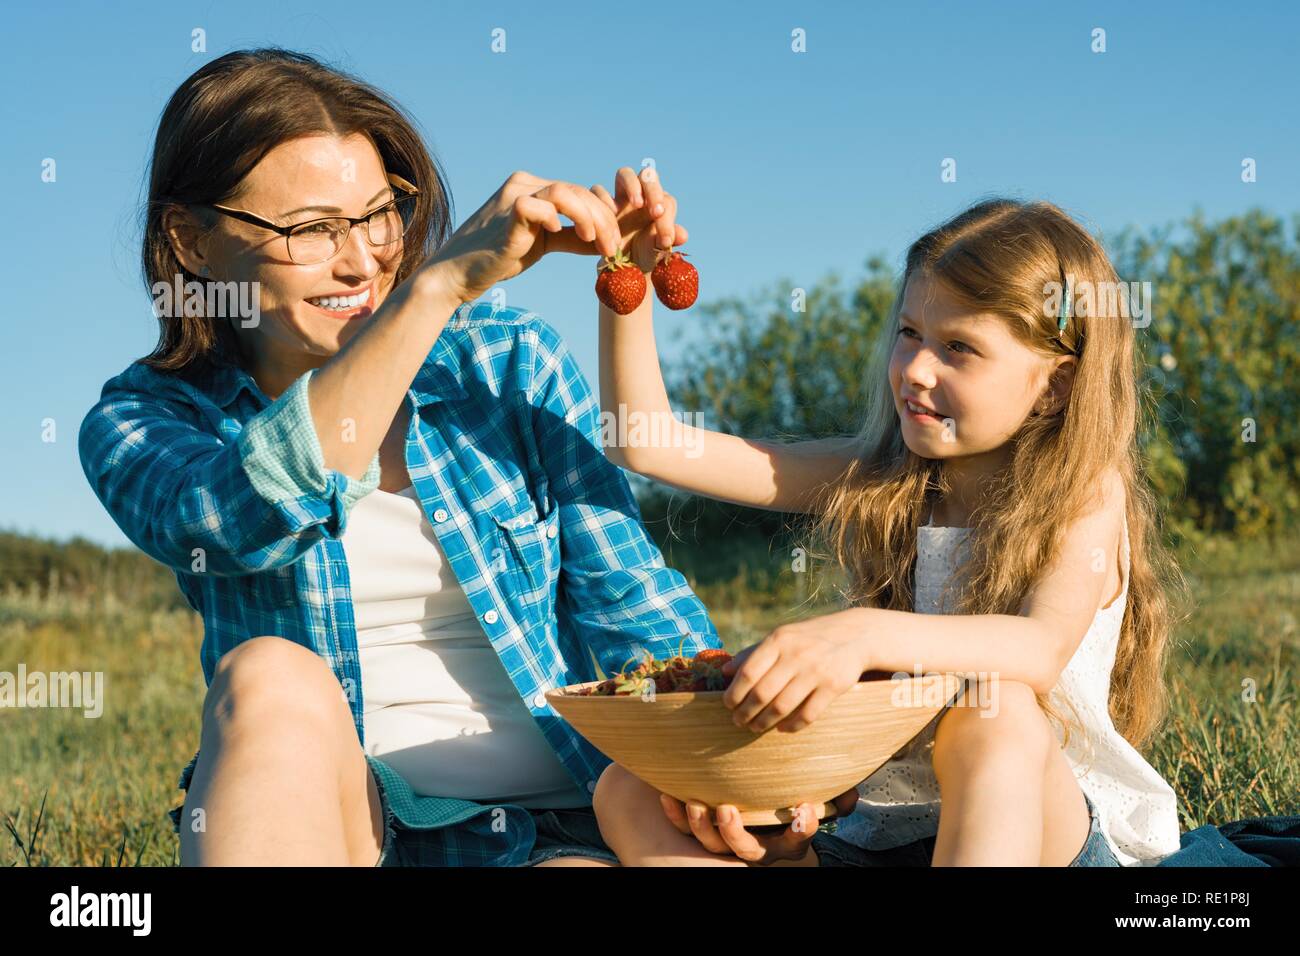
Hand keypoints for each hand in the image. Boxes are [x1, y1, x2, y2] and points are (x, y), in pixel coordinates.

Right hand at [423, 170, 622, 302]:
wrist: (459, 273)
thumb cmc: (500, 258)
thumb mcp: (544, 245)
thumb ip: (572, 238)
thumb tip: (605, 241)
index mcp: (534, 187)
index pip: (580, 191)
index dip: (604, 215)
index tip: (614, 242)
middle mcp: (524, 184)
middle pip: (578, 191)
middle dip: (604, 220)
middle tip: (612, 249)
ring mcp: (514, 196)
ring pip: (565, 193)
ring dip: (589, 219)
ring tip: (596, 244)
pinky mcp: (507, 215)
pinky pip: (537, 206)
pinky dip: (555, 218)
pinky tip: (558, 235)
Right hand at [587, 166, 688, 273]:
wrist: (620, 267)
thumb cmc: (643, 256)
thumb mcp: (657, 252)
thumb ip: (669, 241)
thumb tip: (683, 235)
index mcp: (659, 205)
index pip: (666, 201)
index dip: (668, 219)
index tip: (665, 240)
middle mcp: (641, 197)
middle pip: (648, 176)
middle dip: (654, 190)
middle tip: (657, 213)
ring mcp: (620, 198)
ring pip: (625, 173)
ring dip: (632, 184)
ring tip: (636, 204)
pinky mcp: (601, 205)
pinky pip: (598, 190)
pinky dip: (605, 198)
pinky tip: (612, 216)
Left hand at [660, 788, 858, 864]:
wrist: (754, 790)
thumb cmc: (790, 794)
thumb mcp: (817, 796)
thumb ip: (835, 797)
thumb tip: (851, 795)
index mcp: (786, 839)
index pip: (797, 840)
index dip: (801, 829)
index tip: (804, 809)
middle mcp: (758, 844)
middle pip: (745, 850)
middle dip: (734, 833)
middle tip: (727, 808)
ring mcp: (729, 838)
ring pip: (712, 844)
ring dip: (701, 826)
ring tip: (696, 803)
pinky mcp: (704, 826)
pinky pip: (685, 829)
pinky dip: (676, 814)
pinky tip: (669, 795)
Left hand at [722, 607, 874, 732]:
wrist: (855, 634)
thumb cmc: (809, 638)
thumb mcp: (782, 636)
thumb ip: (754, 653)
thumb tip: (725, 671)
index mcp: (779, 640)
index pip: (748, 672)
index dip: (734, 693)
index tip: (727, 705)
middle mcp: (796, 655)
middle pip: (762, 693)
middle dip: (745, 712)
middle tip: (738, 722)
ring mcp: (816, 671)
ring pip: (782, 707)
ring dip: (763, 722)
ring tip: (755, 727)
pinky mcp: (833, 686)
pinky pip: (807, 715)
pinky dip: (791, 726)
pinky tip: (781, 728)